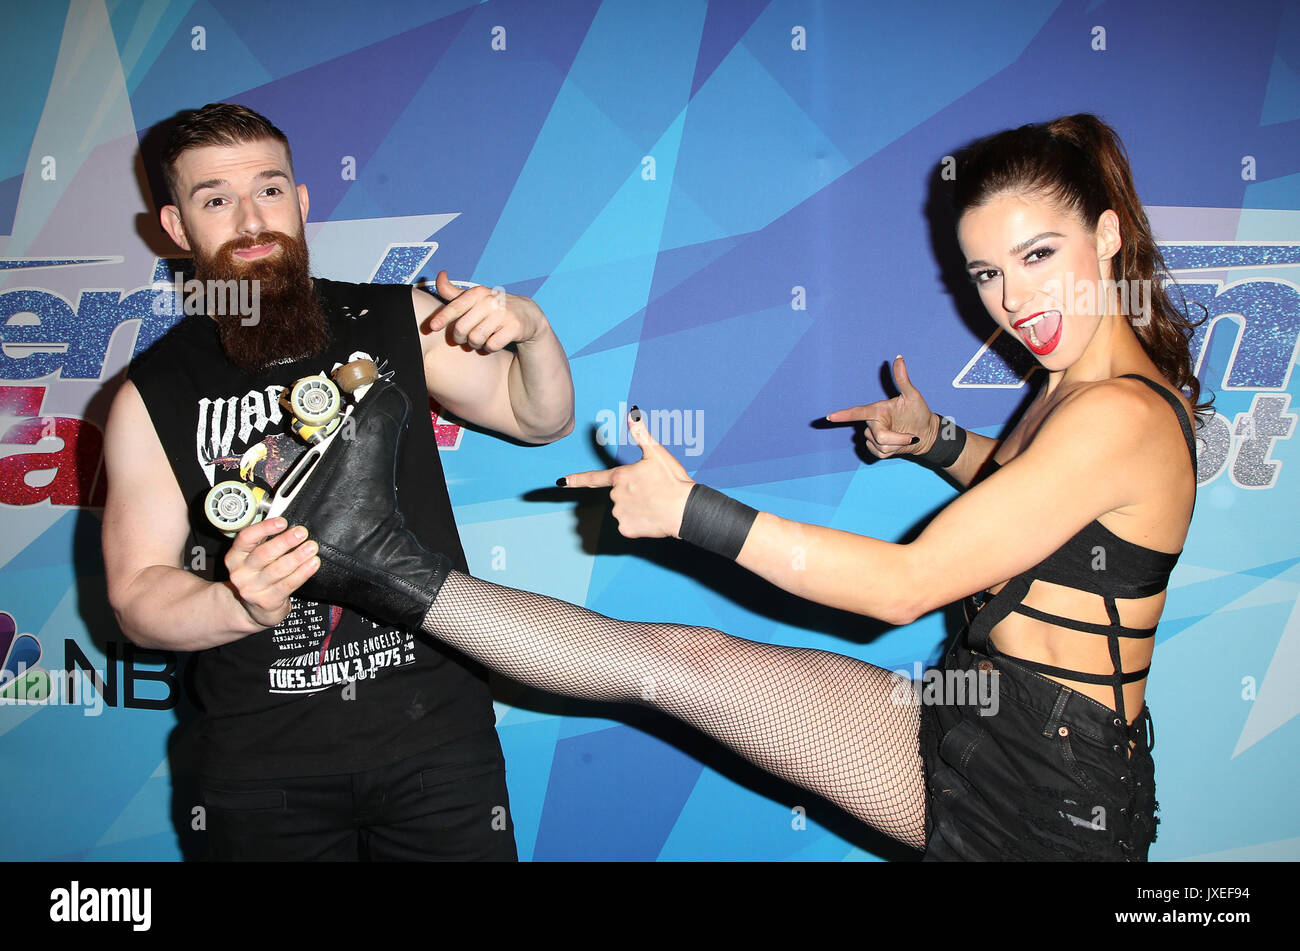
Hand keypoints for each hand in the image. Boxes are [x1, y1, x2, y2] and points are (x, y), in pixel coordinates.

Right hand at [223, 517, 319, 628]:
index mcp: (235, 556)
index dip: (264, 528)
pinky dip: (303, 572)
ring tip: (311, 547)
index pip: (246, 538)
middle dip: (285, 541)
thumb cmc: (258, 575)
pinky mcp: (267, 600)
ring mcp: (253, 588)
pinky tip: (313, 563)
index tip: (282, 522)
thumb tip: (288, 525)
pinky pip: (288, 584)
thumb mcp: (252, 558)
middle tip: (301, 533)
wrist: (255, 607)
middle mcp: (240, 573)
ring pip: (278, 569)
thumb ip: (264, 542)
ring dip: (297, 556)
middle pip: (263, 554)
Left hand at [425, 270, 545, 352]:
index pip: (455, 307)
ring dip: (475, 344)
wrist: (527, 315)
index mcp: (478, 293)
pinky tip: (493, 342)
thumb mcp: (475, 297)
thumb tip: (440, 275)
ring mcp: (503, 314)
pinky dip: (489, 348)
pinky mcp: (514, 327)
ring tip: (480, 340)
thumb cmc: (494, 308)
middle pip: (462, 328)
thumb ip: (453, 291)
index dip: (442, 318)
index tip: (431, 327)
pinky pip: (491, 346)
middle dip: (460, 338)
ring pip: (476, 339)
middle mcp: (490, 301)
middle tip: (464, 339)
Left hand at [561, 410, 694, 537]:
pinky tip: (652, 518)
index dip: (576, 480)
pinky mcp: (626, 529)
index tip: (561, 482)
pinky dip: (639, 523)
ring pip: (624, 510)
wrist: (685, 510)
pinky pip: (629, 525)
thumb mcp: (657, 453)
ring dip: (636, 508)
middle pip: (619, 494)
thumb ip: (640, 434)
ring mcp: (619, 513)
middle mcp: (615, 496)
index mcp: (620, 476)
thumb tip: (632, 413)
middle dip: (633, 493)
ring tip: (655, 504)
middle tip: (653, 491)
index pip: (593, 478)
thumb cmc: (672, 480)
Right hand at [825, 354, 937, 457]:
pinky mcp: (876, 449)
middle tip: (911, 437)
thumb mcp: (912, 396)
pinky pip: (880, 453)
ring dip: (896, 445)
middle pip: (878, 436)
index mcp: (877, 410)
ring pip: (880, 446)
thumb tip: (899, 358)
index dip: (844, 415)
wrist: (925, 433)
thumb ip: (902, 379)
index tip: (830, 417)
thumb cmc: (919, 412)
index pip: (858, 412)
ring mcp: (873, 436)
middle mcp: (872, 423)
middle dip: (896, 439)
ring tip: (905, 438)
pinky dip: (893, 451)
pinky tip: (898, 445)